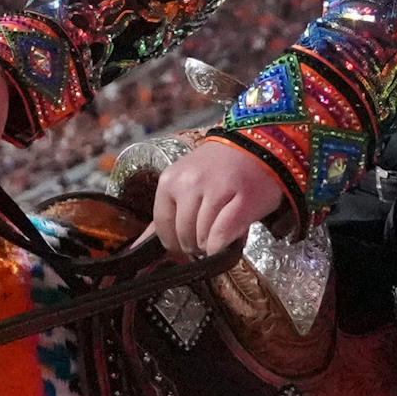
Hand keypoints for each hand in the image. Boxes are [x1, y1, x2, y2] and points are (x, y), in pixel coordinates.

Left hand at [154, 137, 287, 257]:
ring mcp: (215, 191)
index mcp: (170, 180)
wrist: (259, 147)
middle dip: (195, 245)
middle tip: (208, 235)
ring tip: (220, 231)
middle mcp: (189, 184)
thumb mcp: (185, 183)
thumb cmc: (220, 169)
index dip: (174, 241)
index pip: (162, 227)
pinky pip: (221, 238)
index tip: (187, 239)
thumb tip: (136, 248)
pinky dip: (223, 246)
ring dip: (211, 245)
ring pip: (203, 239)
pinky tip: (229, 239)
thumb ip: (165, 214)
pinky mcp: (241, 202)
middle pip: (183, 236)